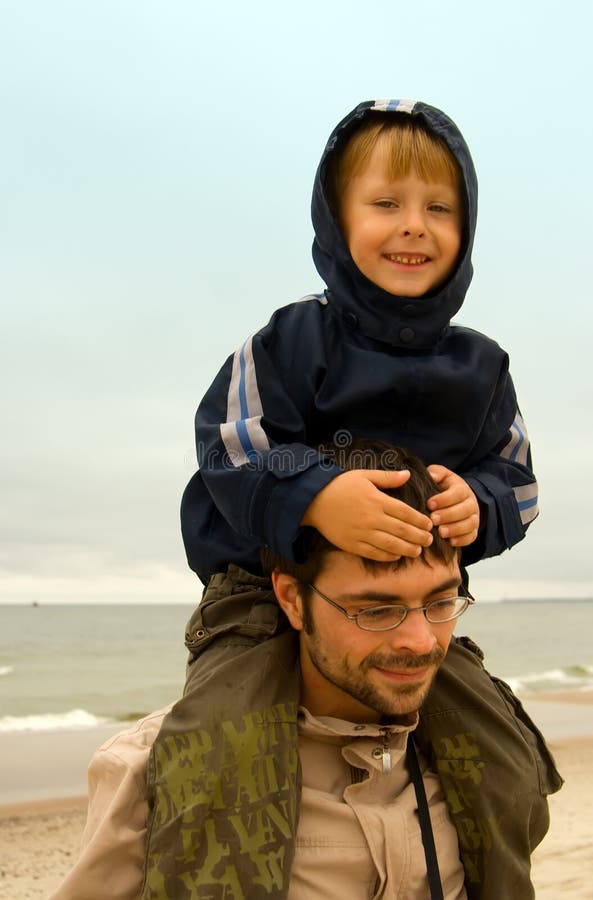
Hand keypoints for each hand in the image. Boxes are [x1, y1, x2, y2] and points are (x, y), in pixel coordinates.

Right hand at [301, 469, 432, 560]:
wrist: (313, 499)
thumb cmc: (339, 485)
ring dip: (407, 549)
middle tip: (429, 540)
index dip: (419, 520)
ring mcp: (362, 533)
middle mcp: (372, 518)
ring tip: (417, 551)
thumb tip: (407, 474)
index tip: (429, 524)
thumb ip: (387, 477)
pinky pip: (374, 553)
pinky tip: (397, 556)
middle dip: (418, 537)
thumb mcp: (364, 475)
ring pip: (391, 545)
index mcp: (377, 500)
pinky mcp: (352, 544)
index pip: (405, 513)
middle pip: (402, 531)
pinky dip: (388, 556)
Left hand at [427, 466, 479, 546]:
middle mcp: (471, 503)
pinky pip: (472, 537)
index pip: (457, 493)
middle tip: (433, 519)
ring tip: (441, 532)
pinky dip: (462, 540)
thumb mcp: (441, 476)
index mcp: (462, 489)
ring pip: (470, 524)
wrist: (456, 501)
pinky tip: (450, 542)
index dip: (444, 499)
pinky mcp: (473, 531)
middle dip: (448, 515)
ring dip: (455, 529)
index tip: (429, 503)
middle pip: (465, 509)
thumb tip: (432, 475)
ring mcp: (474, 518)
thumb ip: (436, 473)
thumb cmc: (443, 488)